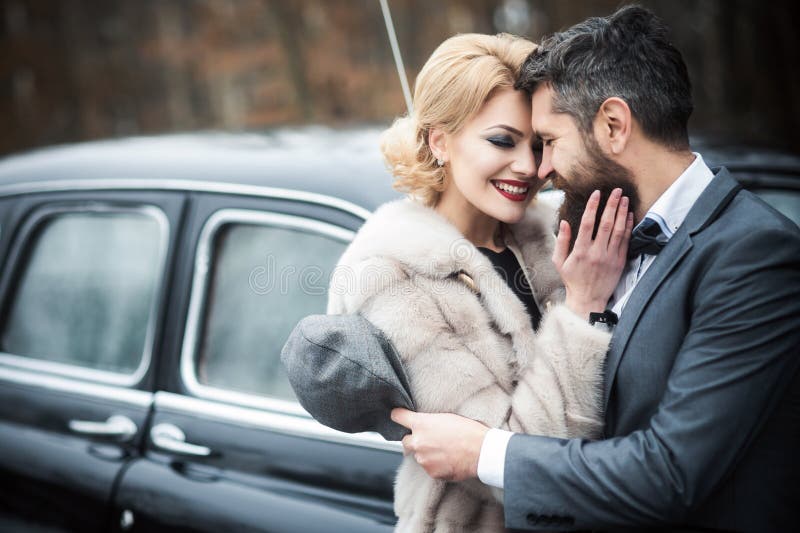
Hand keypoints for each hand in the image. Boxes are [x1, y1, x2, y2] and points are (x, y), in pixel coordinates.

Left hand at [391, 408, 488, 481]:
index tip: (398, 417)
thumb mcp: (447, 417)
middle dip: (414, 440)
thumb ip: (429, 421)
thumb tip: (423, 425)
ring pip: (418, 456)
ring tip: (445, 451)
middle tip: (429, 439)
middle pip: (405, 441)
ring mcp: (423, 458)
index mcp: (421, 423)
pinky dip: (436, 465)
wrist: (481, 451)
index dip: (398, 416)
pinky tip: (448, 460)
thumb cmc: (468, 431)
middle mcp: (418, 441)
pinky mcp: (431, 472)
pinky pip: (429, 468)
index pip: (397, 417)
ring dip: (427, 454)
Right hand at [553, 188, 632, 319]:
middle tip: (617, 191)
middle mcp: (597, 252)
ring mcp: (610, 257)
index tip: (597, 193)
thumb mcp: (559, 262)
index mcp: (580, 251)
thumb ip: (561, 241)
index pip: (588, 223)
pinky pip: (625, 240)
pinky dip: (628, 226)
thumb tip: (565, 222)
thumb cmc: (572, 280)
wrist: (588, 300)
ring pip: (618, 230)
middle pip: (606, 223)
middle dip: (612, 205)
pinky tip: (628, 215)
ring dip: (622, 213)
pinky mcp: (620, 262)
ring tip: (624, 199)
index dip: (593, 206)